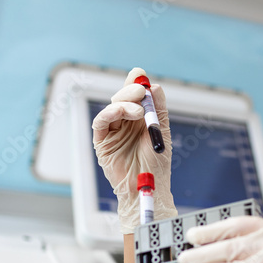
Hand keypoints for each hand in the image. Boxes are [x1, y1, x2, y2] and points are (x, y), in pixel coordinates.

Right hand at [92, 67, 175, 233]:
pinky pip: (101, 121)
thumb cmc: (156, 164)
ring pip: (112, 106)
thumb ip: (157, 108)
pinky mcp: (101, 141)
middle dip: (131, 91)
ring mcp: (113, 131)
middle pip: (123, 97)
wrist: (148, 187)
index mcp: (141, 119)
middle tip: (141, 91)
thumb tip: (153, 84)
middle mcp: (126, 122)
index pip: (136, 95)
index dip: (136, 82)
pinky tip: (123, 113)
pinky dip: (110, 112)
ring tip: (140, 112)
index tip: (140, 74)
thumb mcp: (161, 131)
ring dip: (125, 103)